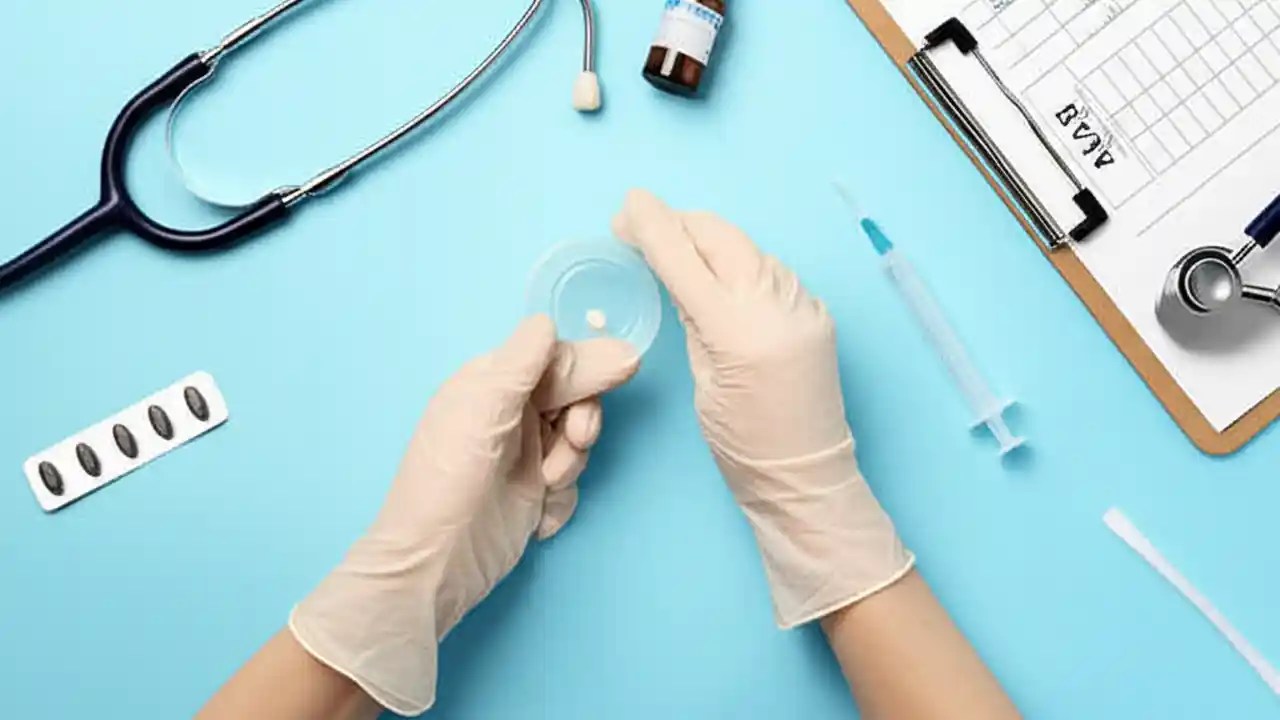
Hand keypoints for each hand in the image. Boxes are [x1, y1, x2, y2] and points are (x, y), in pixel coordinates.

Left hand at [290, 315, 637, 715]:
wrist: (436, 564)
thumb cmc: (451, 478)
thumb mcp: (485, 408)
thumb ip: (522, 362)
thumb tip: (549, 322)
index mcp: (492, 383)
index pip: (555, 358)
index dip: (586, 368)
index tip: (620, 372)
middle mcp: (510, 414)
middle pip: (576, 398)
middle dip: (580, 421)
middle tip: (573, 441)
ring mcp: (524, 456)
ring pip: (578, 443)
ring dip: (570, 464)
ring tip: (546, 483)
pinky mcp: (534, 495)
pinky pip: (572, 483)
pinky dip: (562, 499)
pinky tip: (538, 515)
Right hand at [613, 189, 912, 628]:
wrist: (806, 477)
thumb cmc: (742, 445)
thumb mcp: (703, 382)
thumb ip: (694, 321)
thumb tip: (681, 277)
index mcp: (737, 329)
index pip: (684, 258)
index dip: (652, 226)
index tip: (629, 204)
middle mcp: (775, 304)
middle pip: (721, 236)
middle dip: (680, 224)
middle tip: (644, 227)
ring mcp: (803, 304)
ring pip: (748, 249)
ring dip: (711, 242)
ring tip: (679, 251)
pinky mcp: (818, 312)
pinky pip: (773, 272)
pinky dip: (742, 266)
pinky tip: (723, 279)